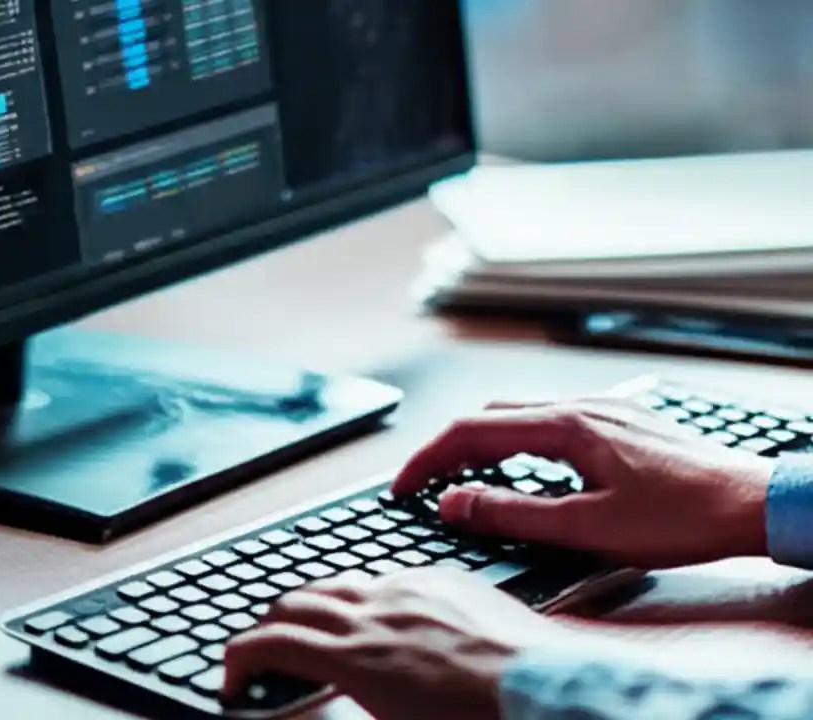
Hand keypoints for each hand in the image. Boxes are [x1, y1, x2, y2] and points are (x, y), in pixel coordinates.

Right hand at [222, 569, 557, 719]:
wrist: (551, 693)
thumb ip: (352, 703)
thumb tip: (331, 693)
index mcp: (356, 658)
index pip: (269, 643)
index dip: (238, 660)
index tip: (233, 678)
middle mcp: (375, 615)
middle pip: (292, 602)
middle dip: (265, 625)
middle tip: (261, 649)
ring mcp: (410, 590)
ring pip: (337, 582)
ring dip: (311, 603)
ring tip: (309, 624)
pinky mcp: (445, 579)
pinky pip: (389, 577)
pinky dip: (368, 595)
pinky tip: (378, 614)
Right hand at [393, 396, 774, 567]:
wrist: (754, 502)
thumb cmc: (681, 517)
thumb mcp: (586, 527)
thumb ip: (512, 513)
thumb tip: (454, 503)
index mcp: (565, 425)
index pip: (470, 431)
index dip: (427, 459)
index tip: (403, 486)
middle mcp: (579, 406)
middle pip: (488, 416)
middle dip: (446, 449)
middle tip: (424, 485)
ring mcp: (601, 409)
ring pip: (518, 415)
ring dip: (481, 444)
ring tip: (463, 479)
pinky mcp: (618, 421)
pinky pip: (549, 420)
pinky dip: (516, 442)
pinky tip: (523, 469)